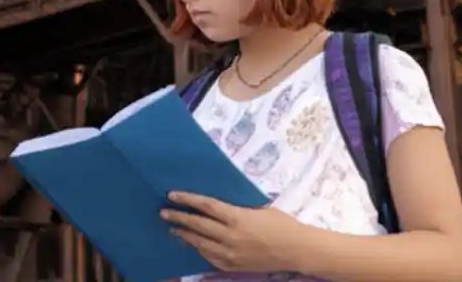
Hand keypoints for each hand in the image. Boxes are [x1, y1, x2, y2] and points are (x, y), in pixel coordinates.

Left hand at [161, 191, 304, 273]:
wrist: (296, 250)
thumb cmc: (281, 224)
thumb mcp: (259, 208)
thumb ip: (237, 207)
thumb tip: (217, 203)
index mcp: (238, 217)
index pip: (206, 206)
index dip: (188, 200)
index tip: (173, 195)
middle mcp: (230, 236)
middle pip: (198, 225)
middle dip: (179, 218)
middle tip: (164, 213)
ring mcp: (230, 254)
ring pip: (200, 243)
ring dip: (185, 235)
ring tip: (173, 228)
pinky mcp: (233, 266)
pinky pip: (210, 257)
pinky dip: (199, 249)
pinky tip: (193, 243)